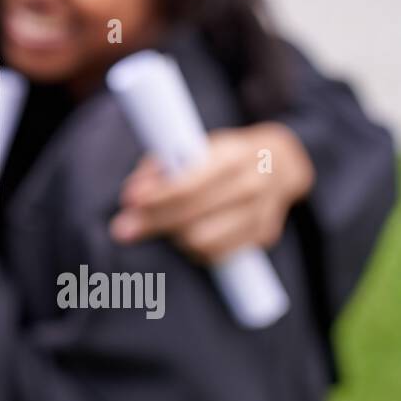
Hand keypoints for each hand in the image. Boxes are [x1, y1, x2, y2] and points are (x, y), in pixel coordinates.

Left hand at [110, 122, 315, 264]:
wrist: (279, 162)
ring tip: (162, 226)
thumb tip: (132, 193)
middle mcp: (251, 185)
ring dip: (174, 237)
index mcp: (232, 156)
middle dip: (152, 223)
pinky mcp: (263, 235)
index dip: (156, 197)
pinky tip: (186, 236)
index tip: (129, 202)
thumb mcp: (194, 145)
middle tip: (121, 230)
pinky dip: (196, 250)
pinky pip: (219, 254)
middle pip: (192, 217)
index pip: (189, 185)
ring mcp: (260, 214)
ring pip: (204, 242)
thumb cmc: (223, 154)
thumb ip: (161, 167)